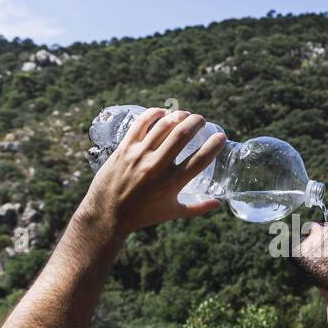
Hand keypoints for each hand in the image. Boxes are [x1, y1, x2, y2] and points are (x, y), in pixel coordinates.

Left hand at [80, 107, 224, 232]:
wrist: (107, 214)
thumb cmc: (143, 215)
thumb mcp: (172, 213)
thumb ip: (197, 208)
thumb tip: (218, 202)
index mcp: (172, 184)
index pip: (200, 160)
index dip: (214, 145)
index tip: (220, 136)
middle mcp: (157, 167)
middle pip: (183, 135)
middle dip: (196, 122)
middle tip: (201, 120)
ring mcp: (139, 155)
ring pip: (163, 125)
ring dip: (179, 116)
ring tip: (186, 115)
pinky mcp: (124, 148)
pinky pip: (141, 123)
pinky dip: (154, 114)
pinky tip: (163, 113)